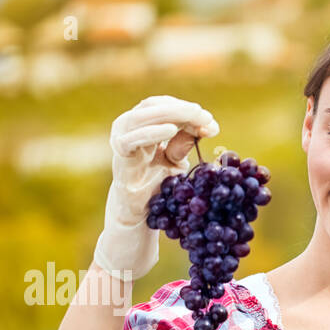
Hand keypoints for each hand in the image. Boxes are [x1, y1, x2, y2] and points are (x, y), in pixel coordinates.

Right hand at [94, 95, 219, 281]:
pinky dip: (150, 133)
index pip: (160, 106)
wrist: (139, 222)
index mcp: (142, 131)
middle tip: (205, 117)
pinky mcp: (120, 163)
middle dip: (181, 110)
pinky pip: (130, 142)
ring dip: (168, 115)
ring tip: (193, 117)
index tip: (208, 120)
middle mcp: (128, 133)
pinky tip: (171, 130)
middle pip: (150, 108)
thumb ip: (184, 144)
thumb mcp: (175, 165)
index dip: (183, 109)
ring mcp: (122, 146)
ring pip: (138, 118)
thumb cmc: (156, 192)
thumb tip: (206, 125)